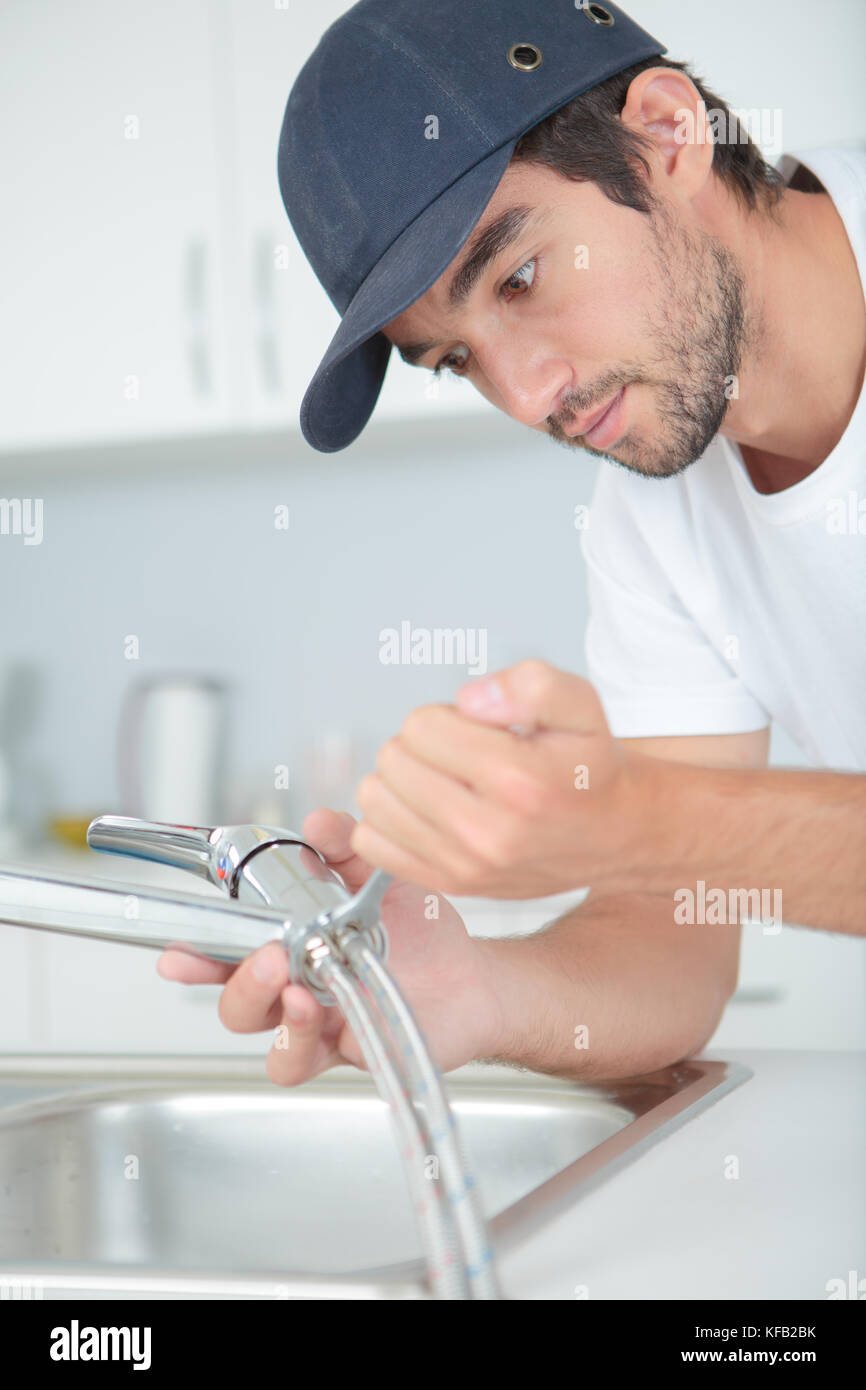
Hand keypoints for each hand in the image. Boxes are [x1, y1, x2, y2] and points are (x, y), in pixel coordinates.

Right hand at [156, 808, 502, 1083]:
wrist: (472, 978)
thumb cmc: (419, 931)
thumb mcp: (381, 875)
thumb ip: (346, 845)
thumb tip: (317, 823)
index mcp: (289, 941)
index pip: (228, 946)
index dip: (196, 948)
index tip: (178, 948)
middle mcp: (292, 985)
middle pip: (230, 996)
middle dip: (227, 977)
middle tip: (264, 955)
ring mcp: (314, 1023)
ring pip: (259, 1031)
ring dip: (265, 1008)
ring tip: (295, 987)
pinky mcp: (343, 1051)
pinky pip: (301, 1061)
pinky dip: (305, 1041)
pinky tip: (330, 1019)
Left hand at [350, 659, 652, 898]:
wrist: (617, 833)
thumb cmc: (591, 771)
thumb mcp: (582, 704)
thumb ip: (530, 685)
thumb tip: (471, 700)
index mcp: (517, 780)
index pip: (422, 726)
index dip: (444, 716)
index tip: (473, 729)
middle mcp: (488, 831)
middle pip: (395, 759)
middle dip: (421, 744)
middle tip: (460, 753)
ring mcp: (465, 864)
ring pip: (376, 799)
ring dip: (402, 779)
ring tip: (443, 779)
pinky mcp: (450, 884)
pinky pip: (373, 843)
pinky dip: (390, 820)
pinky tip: (425, 809)